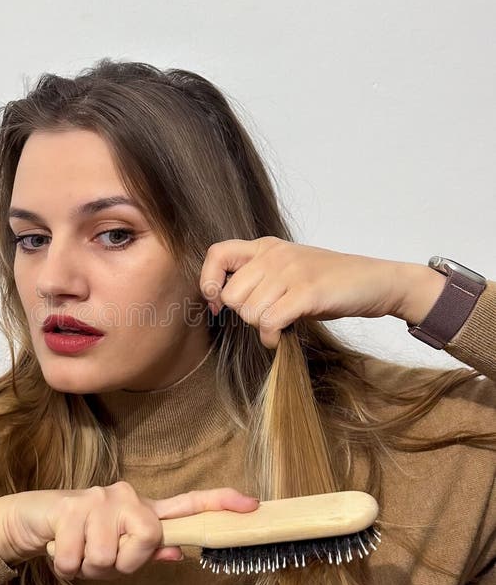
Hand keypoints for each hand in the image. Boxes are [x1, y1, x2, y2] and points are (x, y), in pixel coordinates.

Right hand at [0, 482, 258, 577]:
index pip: (188, 504)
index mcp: (142, 509)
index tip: (251, 505)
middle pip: (148, 541)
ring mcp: (100, 498)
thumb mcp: (115, 551)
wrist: (31, 519)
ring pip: (109, 554)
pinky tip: (60, 549)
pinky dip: (66, 565)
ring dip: (89, 567)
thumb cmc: (80, 537)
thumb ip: (146, 552)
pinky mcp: (72, 506)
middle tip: (101, 559)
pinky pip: (78, 557)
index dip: (220, 504)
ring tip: (78, 552)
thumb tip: (179, 555)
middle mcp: (127, 496)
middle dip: (122, 563)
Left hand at [199, 237, 443, 348]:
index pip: (217, 254)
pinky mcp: (308, 292)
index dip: (209, 282)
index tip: (218, 304)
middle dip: (244, 315)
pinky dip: (270, 337)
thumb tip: (221, 302)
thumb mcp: (288, 271)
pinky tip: (279, 337)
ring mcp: (292, 271)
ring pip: (249, 311)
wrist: (376, 281)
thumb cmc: (329, 282)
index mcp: (267, 246)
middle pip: (231, 295)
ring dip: (261, 328)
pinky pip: (270, 322)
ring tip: (278, 325)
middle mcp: (275, 254)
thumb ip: (257, 278)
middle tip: (266, 317)